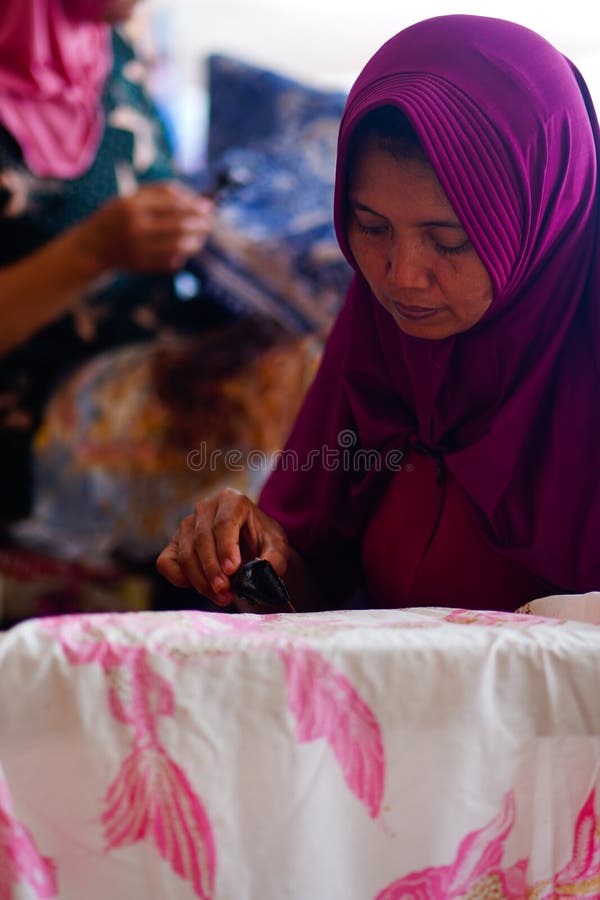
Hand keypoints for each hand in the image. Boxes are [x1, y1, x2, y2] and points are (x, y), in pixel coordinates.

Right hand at [82, 181, 213, 273]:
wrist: (92, 246)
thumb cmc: (118, 217)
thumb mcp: (132, 197)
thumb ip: (161, 192)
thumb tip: (198, 199)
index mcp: (132, 204)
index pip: (173, 202)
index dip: (195, 205)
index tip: (208, 207)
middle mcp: (135, 226)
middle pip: (179, 224)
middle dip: (200, 224)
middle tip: (209, 224)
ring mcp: (138, 247)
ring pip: (179, 245)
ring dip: (196, 242)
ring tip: (201, 238)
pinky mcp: (141, 264)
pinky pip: (171, 261)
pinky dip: (183, 256)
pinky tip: (186, 251)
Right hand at [156, 489, 291, 605]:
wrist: (252, 547)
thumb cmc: (264, 543)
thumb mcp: (278, 548)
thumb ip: (274, 558)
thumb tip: (262, 570)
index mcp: (231, 500)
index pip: (224, 523)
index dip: (226, 548)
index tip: (232, 570)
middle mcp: (205, 508)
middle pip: (202, 540)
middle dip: (212, 570)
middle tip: (225, 592)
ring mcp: (187, 524)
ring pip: (185, 554)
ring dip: (201, 581)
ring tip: (221, 597)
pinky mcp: (175, 543)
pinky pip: (167, 563)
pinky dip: (181, 579)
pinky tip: (202, 588)